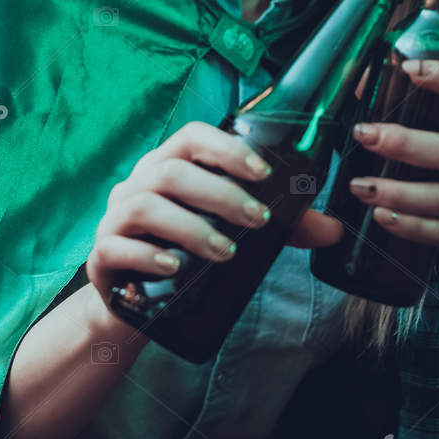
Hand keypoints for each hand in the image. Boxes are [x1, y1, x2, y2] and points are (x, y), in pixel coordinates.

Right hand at [85, 122, 340, 309]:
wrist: (135, 301)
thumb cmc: (188, 251)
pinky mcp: (102, 254)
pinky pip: (117, 246)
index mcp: (170, 165)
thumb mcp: (233, 232)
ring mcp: (116, 217)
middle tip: (258, 220)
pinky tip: (176, 266)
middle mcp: (139, 183)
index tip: (263, 173)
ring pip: (146, 206)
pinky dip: (149, 255)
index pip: (192, 137)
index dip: (227, 149)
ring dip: (191, 226)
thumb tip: (336, 231)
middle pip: (172, 171)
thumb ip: (283, 229)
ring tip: (225, 251)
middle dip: (220, 193)